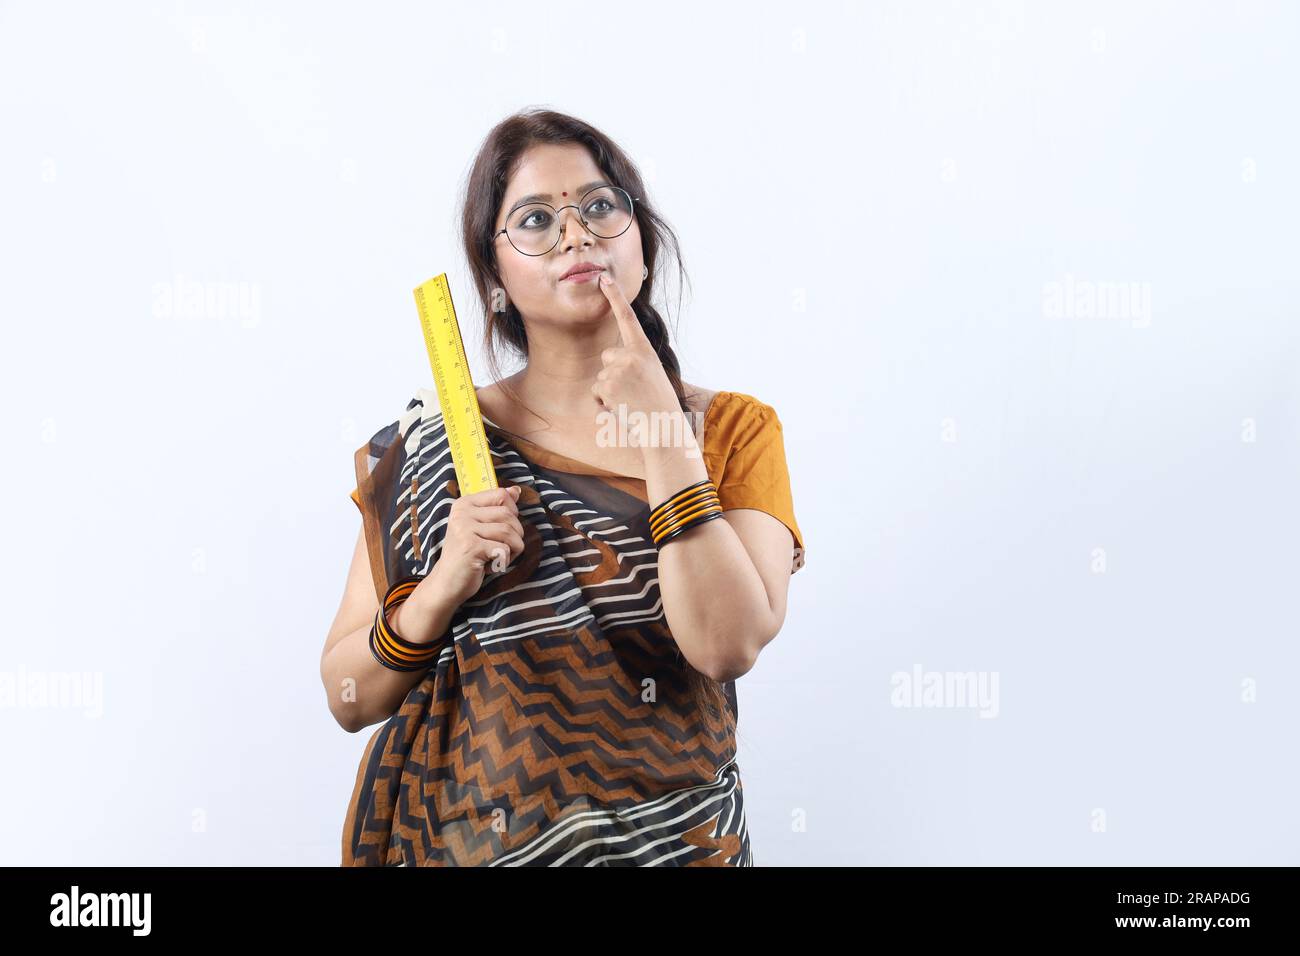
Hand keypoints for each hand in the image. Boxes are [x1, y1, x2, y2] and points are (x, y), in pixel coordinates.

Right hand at [424, 484, 525, 607]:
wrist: (447, 581)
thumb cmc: (469, 554)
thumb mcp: (481, 527)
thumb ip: (497, 507)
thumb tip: (516, 490)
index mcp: (464, 503)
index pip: (502, 494)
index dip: (512, 513)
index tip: (501, 529)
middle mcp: (462, 513)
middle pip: (509, 515)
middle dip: (515, 535)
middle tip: (500, 549)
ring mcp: (464, 529)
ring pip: (509, 532)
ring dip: (512, 550)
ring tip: (496, 557)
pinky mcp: (470, 547)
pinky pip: (504, 550)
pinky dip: (504, 561)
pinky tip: (490, 565)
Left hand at [592, 271, 680, 445]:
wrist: (664, 429)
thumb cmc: (661, 407)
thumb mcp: (653, 376)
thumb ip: (635, 363)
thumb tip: (612, 360)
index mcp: (645, 351)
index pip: (627, 318)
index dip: (615, 296)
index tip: (604, 279)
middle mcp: (631, 355)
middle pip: (608, 355)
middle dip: (613, 372)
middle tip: (634, 392)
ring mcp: (617, 370)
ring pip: (601, 377)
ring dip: (611, 392)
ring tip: (631, 403)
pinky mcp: (606, 386)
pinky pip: (596, 393)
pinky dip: (605, 404)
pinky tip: (623, 410)